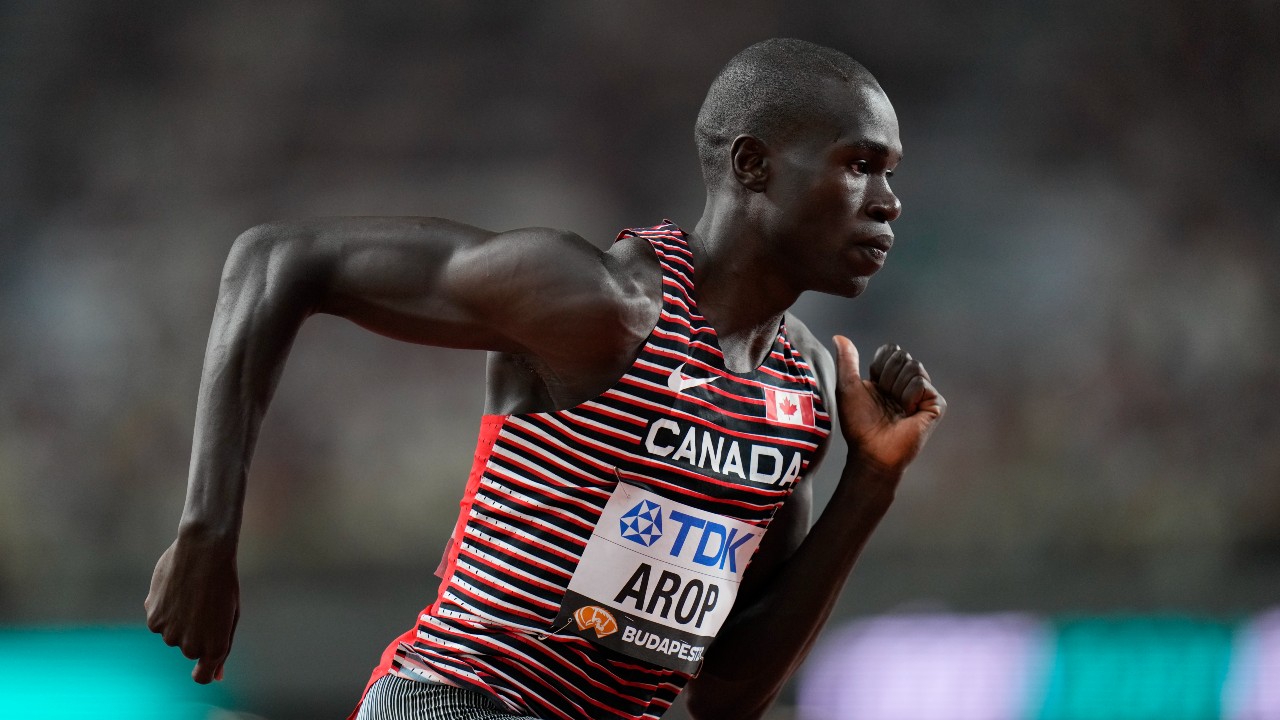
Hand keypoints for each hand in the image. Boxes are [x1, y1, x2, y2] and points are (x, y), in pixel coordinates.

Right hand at [144, 535, 239, 682]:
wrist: (204, 550)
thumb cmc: (223, 582)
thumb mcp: (230, 615)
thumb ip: (221, 648)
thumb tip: (217, 677)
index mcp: (215, 647)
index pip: (202, 677)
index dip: (204, 671)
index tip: (206, 662)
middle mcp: (190, 646)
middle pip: (190, 650)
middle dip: (197, 633)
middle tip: (205, 605)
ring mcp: (169, 634)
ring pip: (173, 634)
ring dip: (179, 620)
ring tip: (191, 593)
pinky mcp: (153, 619)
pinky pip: (159, 621)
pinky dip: (164, 609)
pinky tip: (175, 589)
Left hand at [832, 335, 945, 474]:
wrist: (872, 450)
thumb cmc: (858, 424)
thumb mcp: (848, 387)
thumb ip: (847, 361)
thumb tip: (839, 337)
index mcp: (889, 377)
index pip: (891, 351)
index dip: (879, 366)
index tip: (874, 387)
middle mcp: (907, 383)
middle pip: (902, 356)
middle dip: (888, 376)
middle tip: (885, 400)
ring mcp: (923, 394)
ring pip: (913, 367)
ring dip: (897, 388)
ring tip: (896, 408)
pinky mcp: (935, 404)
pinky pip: (921, 383)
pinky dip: (909, 396)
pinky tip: (908, 413)